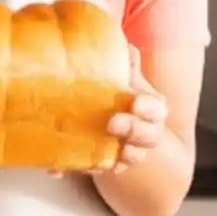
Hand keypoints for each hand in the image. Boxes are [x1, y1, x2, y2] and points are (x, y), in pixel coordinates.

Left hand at [51, 45, 167, 176]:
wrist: (121, 128)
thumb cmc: (121, 96)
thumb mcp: (124, 77)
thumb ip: (124, 63)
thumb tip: (123, 45)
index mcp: (151, 109)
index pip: (156, 108)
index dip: (148, 107)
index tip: (134, 102)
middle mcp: (145, 132)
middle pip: (148, 136)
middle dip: (133, 130)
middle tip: (113, 123)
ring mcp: (127, 151)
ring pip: (130, 158)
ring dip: (118, 156)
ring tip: (105, 152)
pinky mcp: (106, 165)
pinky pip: (95, 170)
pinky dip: (78, 168)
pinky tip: (59, 168)